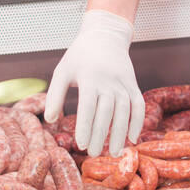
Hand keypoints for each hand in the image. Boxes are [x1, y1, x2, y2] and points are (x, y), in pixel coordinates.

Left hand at [44, 9, 144, 156]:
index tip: (81, 145)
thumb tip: (50, 120)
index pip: (88, 107)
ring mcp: (123, 82)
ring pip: (125, 112)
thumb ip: (54, 95)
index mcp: (89, 77)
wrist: (105, 35)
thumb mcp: (62, 71)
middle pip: (107, 113)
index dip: (85, 127)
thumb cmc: (79, 56)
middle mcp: (109, 80)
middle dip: (101, 135)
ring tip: (114, 153)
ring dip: (121, 133)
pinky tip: (133, 139)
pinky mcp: (133, 84)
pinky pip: (139, 105)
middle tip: (94, 154)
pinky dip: (138, 122)